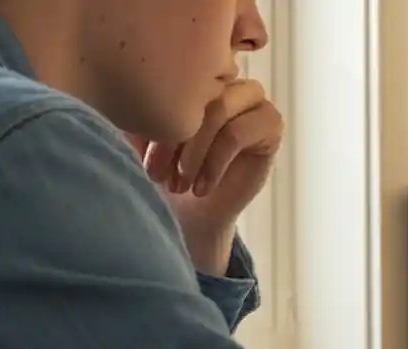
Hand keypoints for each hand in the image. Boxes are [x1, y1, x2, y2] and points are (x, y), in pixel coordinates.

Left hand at [129, 80, 283, 274]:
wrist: (187, 217)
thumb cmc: (160, 173)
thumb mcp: (141, 135)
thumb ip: (142, 105)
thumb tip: (136, 90)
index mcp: (192, 73)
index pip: (172, 78)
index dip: (154, 117)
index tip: (140, 158)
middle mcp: (224, 80)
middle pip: (197, 92)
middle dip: (173, 137)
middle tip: (155, 175)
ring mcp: (251, 100)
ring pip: (219, 110)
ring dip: (194, 151)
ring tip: (179, 183)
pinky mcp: (271, 126)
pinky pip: (239, 133)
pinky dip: (215, 162)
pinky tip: (202, 188)